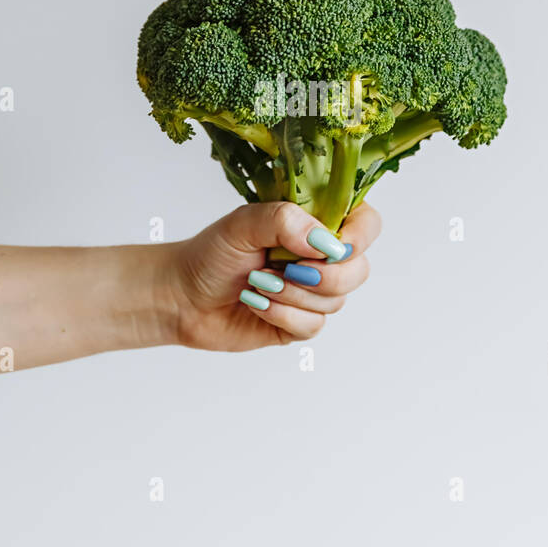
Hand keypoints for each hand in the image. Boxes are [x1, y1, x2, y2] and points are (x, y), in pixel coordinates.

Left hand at [165, 201, 381, 349]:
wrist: (181, 297)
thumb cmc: (211, 253)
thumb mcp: (243, 223)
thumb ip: (285, 220)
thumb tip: (325, 243)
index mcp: (314, 223)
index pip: (365, 224)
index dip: (358, 236)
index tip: (332, 245)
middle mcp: (320, 258)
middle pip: (359, 269)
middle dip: (325, 274)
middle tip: (287, 269)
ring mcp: (313, 293)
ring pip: (336, 301)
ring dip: (292, 294)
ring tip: (257, 283)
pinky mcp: (300, 323)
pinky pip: (314, 325)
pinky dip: (282, 315)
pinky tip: (257, 304)